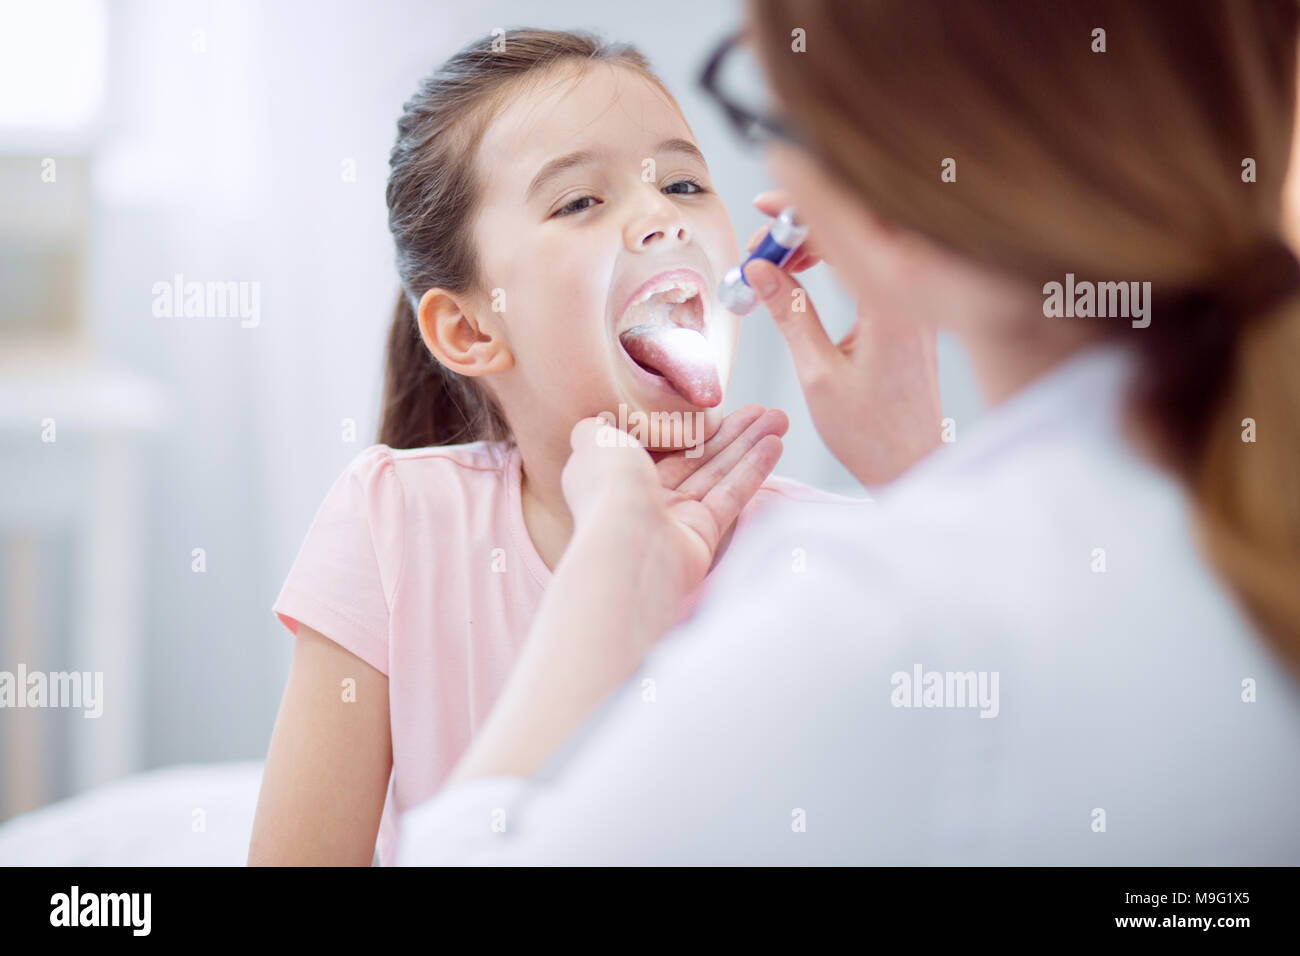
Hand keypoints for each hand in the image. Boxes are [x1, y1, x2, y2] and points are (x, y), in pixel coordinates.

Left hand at [563, 405, 787, 594]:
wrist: (627, 542)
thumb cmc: (608, 486)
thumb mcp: (592, 440)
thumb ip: (597, 430)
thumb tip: (597, 423)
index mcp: (618, 474)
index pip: (660, 445)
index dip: (690, 424)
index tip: (715, 408)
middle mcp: (646, 496)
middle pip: (697, 457)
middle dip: (733, 431)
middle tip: (766, 409)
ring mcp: (675, 518)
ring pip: (718, 472)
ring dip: (750, 444)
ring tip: (780, 418)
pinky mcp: (701, 535)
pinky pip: (730, 495)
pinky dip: (753, 469)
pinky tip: (775, 444)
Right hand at [742, 191, 942, 486]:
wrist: (915, 463)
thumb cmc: (872, 433)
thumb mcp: (817, 374)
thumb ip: (789, 314)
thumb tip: (759, 270)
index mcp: (890, 304)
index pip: (844, 228)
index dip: (799, 209)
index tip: (762, 209)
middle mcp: (909, 293)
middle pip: (854, 226)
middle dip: (800, 227)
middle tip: (758, 252)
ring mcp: (912, 299)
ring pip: (861, 242)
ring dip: (814, 244)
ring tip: (772, 269)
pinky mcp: (908, 309)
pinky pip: (869, 264)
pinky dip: (833, 260)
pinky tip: (801, 277)